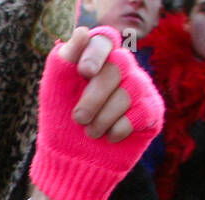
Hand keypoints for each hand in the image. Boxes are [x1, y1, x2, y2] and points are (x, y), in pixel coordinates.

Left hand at [29, 25, 164, 199]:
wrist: (70, 163)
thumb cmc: (59, 125)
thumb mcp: (53, 92)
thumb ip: (63, 61)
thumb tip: (82, 32)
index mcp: (98, 60)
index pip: (105, 39)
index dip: (96, 52)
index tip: (84, 72)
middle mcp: (122, 71)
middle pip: (118, 65)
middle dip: (93, 96)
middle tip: (79, 118)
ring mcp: (139, 90)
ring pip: (130, 90)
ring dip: (103, 117)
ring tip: (91, 132)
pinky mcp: (151, 114)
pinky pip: (142, 112)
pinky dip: (119, 128)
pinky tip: (109, 137)